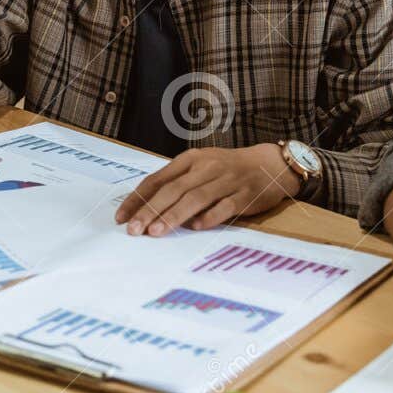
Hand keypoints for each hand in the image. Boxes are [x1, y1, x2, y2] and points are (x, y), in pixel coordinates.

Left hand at [113, 143, 302, 235]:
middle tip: (133, 230)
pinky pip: (224, 207)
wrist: (271, 164)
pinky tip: (195, 228)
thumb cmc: (229, 169)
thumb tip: (148, 209)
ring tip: (156, 232)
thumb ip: (177, 183)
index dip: (138, 198)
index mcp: (191, 159)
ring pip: (195, 198)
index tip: (122, 217)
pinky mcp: (245, 195)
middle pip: (173, 190)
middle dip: (150, 211)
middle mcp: (207, 167)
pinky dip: (209, 217)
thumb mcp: (201, 167)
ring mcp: (227, 180)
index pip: (158, 179)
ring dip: (173, 216)